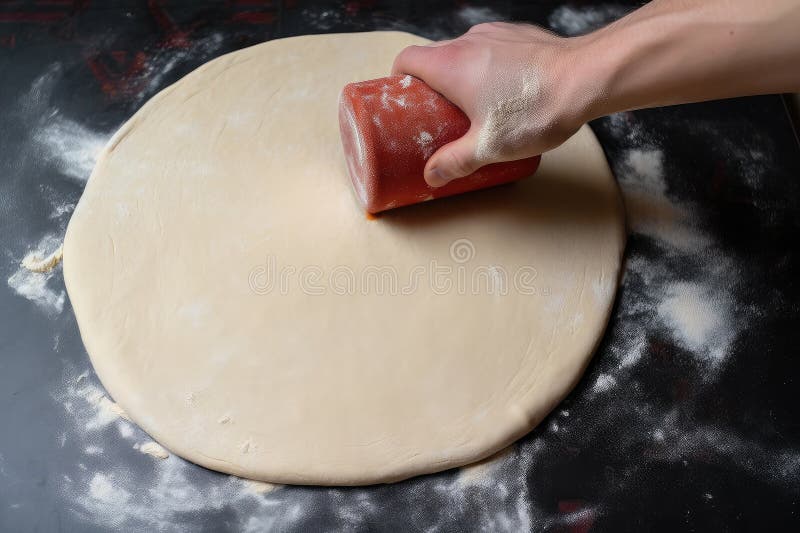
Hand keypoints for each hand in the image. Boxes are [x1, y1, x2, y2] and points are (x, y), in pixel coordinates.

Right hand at [392, 22, 592, 186]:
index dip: (398, 79)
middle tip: (438, 114)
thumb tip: (432, 175)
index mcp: (450, 64)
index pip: (406, 60)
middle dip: (431, 84)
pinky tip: (506, 91)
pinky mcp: (520, 35)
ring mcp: (496, 34)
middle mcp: (468, 41)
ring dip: (462, 75)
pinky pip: (493, 48)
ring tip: (475, 105)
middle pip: (434, 56)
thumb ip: (455, 162)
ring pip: (465, 51)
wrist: (587, 77)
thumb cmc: (535, 109)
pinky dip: (490, 66)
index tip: (402, 100)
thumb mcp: (488, 146)